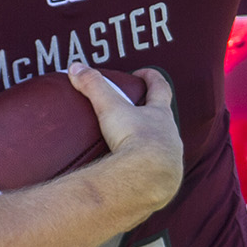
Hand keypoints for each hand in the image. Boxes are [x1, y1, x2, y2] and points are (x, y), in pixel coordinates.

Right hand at [70, 64, 182, 211]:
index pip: (160, 88)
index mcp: (160, 114)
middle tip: (138, 110)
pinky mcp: (166, 180)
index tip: (142, 73)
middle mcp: (170, 134)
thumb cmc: (134, 138)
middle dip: (153, 113)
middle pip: (165, 118)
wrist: (148, 178)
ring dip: (152, 143)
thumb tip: (75, 67)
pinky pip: (158, 171)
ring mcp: (171, 158)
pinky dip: (149, 168)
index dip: (152, 78)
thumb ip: (93, 86)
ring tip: (136, 146)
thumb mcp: (110, 108)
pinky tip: (138, 173)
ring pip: (164, 145)